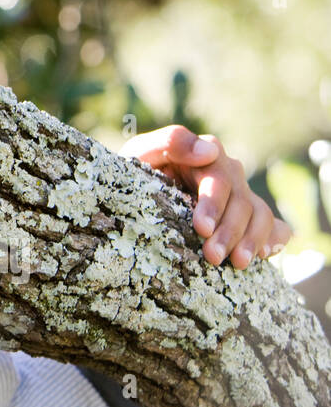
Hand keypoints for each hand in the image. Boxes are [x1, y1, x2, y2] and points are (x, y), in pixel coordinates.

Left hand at [119, 125, 291, 268]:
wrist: (133, 194)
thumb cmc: (135, 173)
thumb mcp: (142, 153)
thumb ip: (170, 143)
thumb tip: (210, 151)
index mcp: (206, 156)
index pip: (219, 180)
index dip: (214, 205)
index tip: (202, 229)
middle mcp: (229, 173)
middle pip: (241, 201)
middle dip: (230, 231)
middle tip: (213, 257)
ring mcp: (240, 195)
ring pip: (260, 215)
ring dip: (252, 240)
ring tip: (237, 264)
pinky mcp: (248, 216)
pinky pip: (275, 225)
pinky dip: (274, 238)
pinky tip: (264, 254)